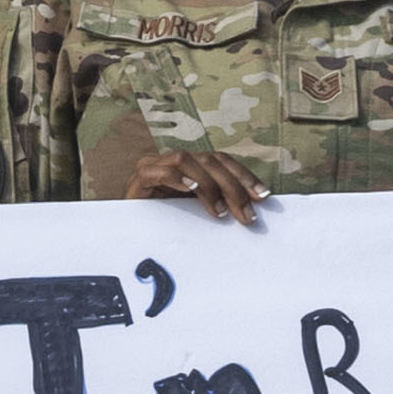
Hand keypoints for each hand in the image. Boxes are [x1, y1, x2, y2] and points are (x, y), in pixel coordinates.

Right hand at [128, 147, 271, 222]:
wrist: (129, 233)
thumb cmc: (167, 226)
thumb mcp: (198, 215)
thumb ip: (219, 205)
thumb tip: (252, 211)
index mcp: (192, 167)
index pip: (223, 161)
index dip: (244, 176)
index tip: (263, 197)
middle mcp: (175, 161)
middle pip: (210, 161)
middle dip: (233, 187)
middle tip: (246, 215)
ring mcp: (156, 166)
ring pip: (187, 160)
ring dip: (208, 185)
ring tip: (220, 210)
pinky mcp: (140, 179)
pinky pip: (160, 171)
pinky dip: (178, 178)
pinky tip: (191, 190)